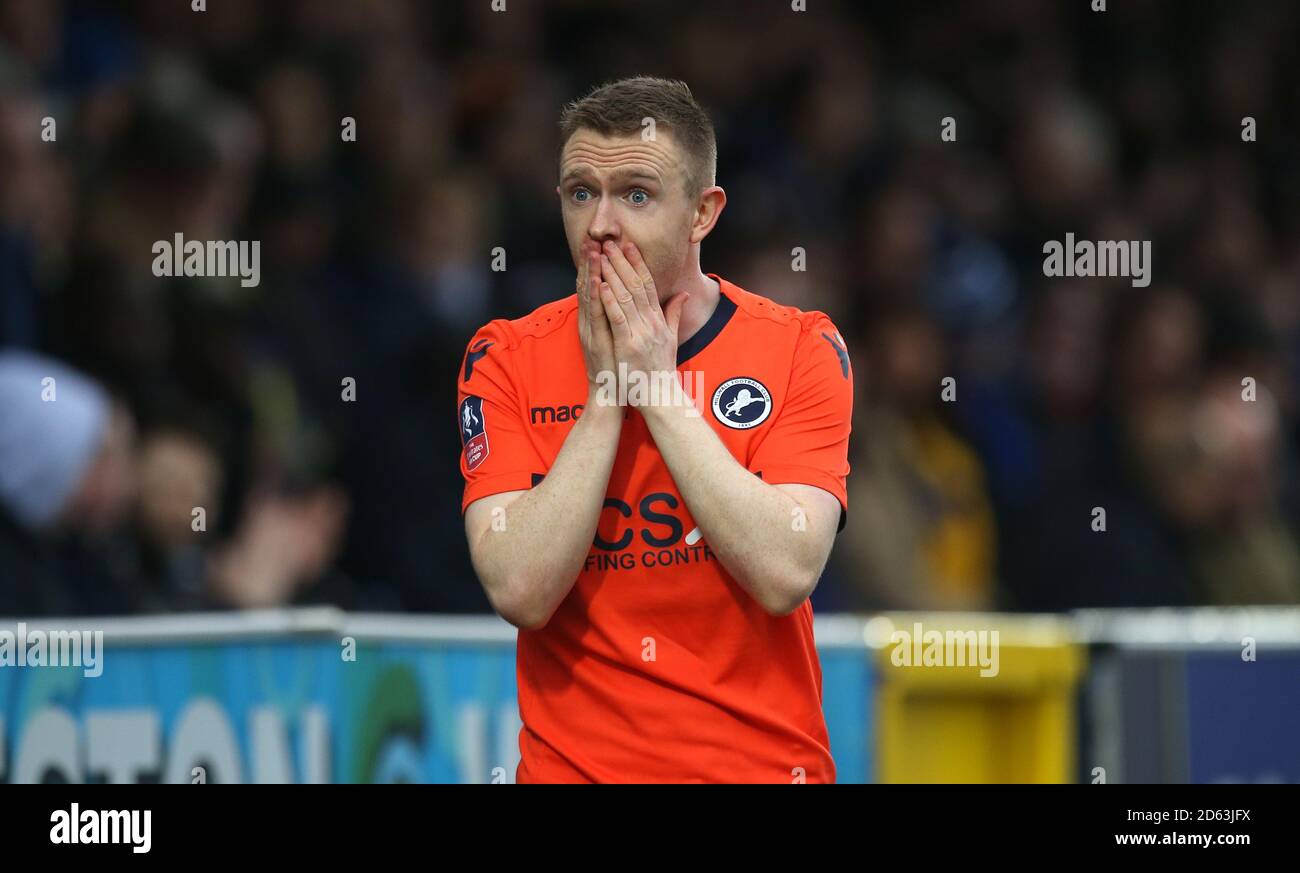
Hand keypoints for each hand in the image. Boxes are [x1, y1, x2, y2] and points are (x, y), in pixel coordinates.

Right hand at [577, 244, 616, 394]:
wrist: (611, 394)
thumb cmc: (620, 367)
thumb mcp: (624, 337)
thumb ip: (628, 317)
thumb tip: (632, 301)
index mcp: (600, 319)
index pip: (598, 285)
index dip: (599, 264)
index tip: (602, 243)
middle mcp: (592, 322)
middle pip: (590, 285)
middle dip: (591, 261)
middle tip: (591, 238)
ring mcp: (592, 331)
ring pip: (590, 296)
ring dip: (591, 272)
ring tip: (593, 251)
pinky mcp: (596, 342)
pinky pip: (595, 317)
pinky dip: (595, 298)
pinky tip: (597, 282)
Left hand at [597, 240, 688, 405]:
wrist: (660, 397)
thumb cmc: (661, 371)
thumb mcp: (671, 339)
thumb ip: (675, 315)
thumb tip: (684, 294)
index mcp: (659, 320)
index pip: (648, 284)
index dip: (638, 263)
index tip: (628, 245)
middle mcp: (651, 323)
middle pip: (636, 285)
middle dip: (622, 261)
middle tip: (610, 241)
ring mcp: (640, 333)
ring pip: (626, 297)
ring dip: (613, 274)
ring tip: (602, 255)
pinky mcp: (628, 345)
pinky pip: (618, 318)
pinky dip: (610, 300)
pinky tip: (602, 284)